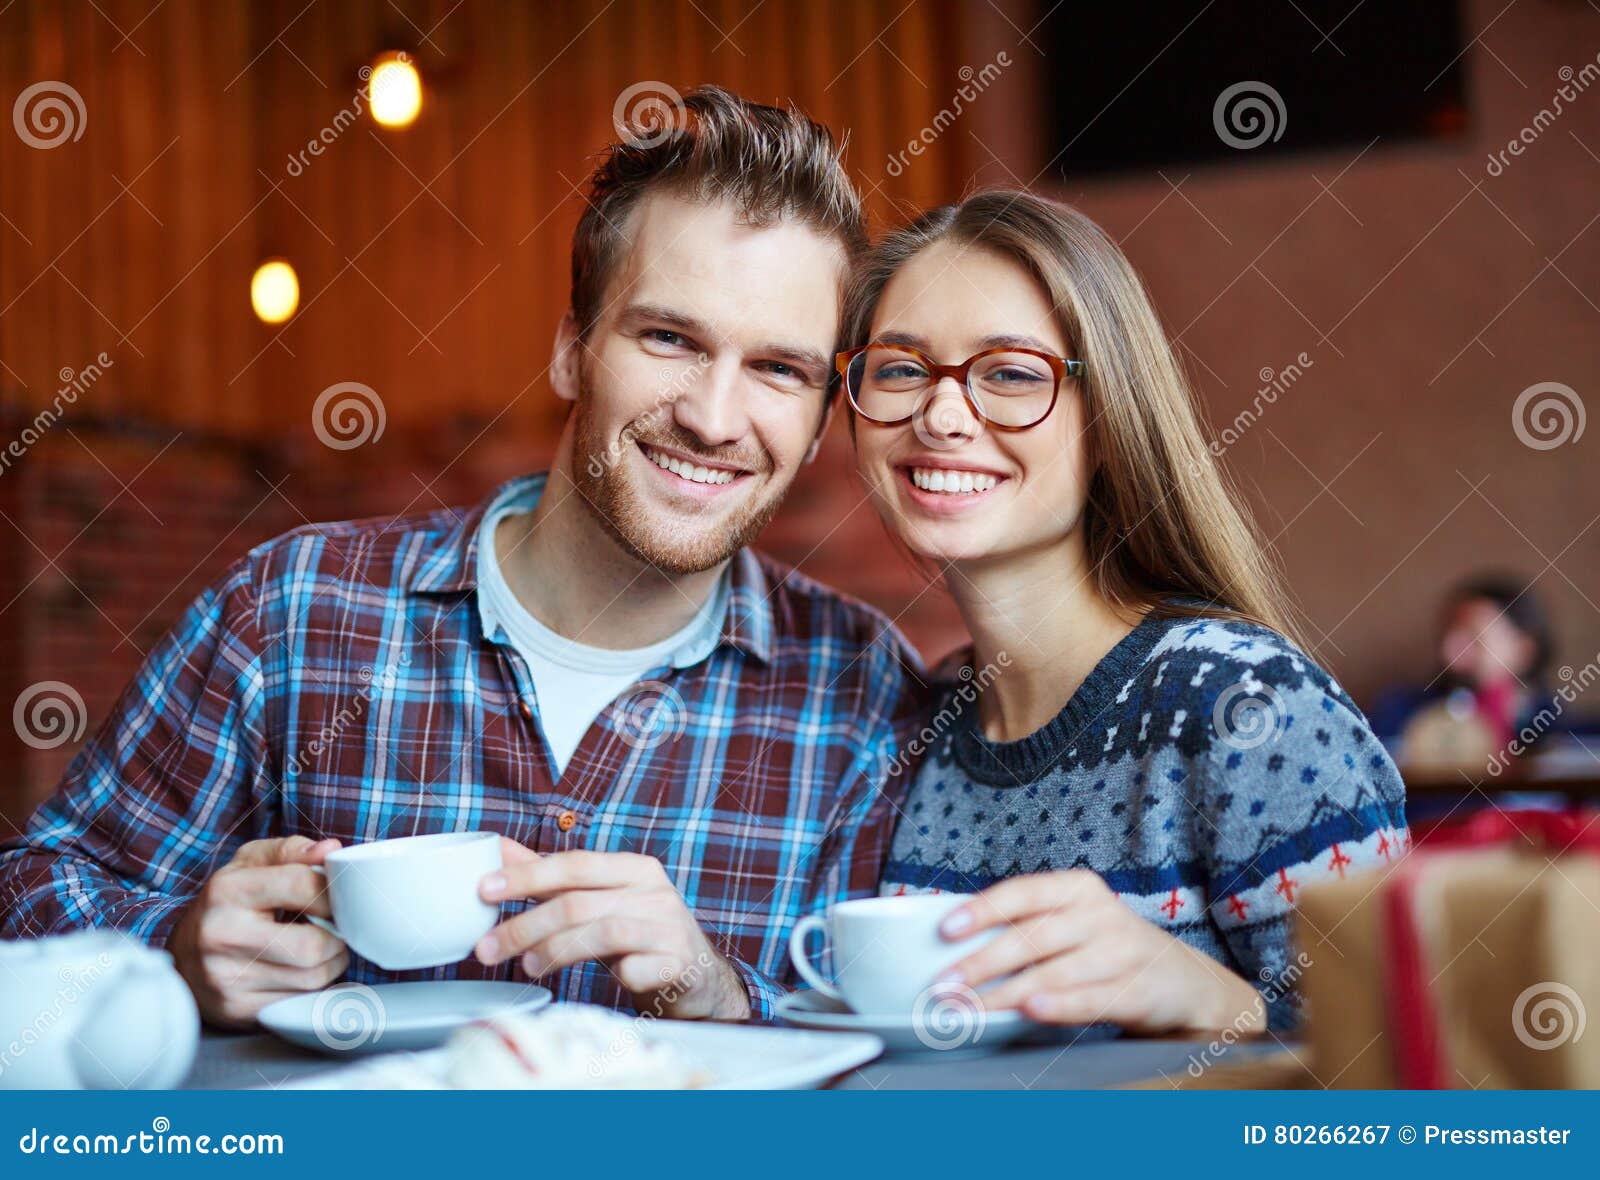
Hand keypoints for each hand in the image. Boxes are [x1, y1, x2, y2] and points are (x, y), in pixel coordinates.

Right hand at [169, 835, 347, 1027]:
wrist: (183, 958)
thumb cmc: (228, 904)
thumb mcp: (251, 863)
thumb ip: (292, 851)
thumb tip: (331, 850)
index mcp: (228, 890)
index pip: (302, 886)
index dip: (334, 891)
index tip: (340, 896)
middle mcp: (222, 935)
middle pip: (313, 945)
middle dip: (337, 936)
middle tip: (335, 927)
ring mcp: (227, 978)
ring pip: (313, 978)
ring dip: (331, 962)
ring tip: (320, 947)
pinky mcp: (237, 1009)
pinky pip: (300, 1000)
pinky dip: (313, 986)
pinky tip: (300, 970)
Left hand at [474, 844, 749, 1020]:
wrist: (696, 976)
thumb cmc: (638, 933)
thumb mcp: (599, 900)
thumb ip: (552, 877)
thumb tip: (499, 849)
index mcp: (635, 869)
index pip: (575, 863)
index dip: (527, 875)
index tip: (485, 889)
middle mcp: (654, 892)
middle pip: (579, 903)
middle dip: (526, 926)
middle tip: (488, 948)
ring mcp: (668, 928)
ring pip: (602, 932)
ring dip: (555, 951)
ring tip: (528, 967)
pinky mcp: (677, 964)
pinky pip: (636, 969)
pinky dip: (614, 975)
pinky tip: (603, 981)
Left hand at [934, 870, 1264, 1033]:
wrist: (1182, 980)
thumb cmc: (1107, 948)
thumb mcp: (1072, 923)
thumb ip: (1025, 927)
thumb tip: (956, 946)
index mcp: (1076, 889)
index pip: (1022, 893)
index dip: (982, 910)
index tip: (947, 929)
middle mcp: (1099, 914)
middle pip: (1031, 937)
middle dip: (983, 962)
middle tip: (946, 983)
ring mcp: (1121, 952)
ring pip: (1054, 972)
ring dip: (1007, 993)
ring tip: (972, 1008)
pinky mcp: (1139, 990)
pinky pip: (1092, 999)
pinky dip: (1060, 1005)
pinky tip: (1032, 1009)